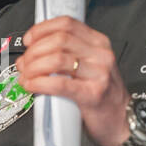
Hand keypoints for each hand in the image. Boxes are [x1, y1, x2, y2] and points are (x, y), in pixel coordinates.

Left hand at [16, 16, 129, 145]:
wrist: (121, 121)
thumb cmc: (103, 95)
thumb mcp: (91, 66)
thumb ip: (69, 54)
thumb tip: (35, 50)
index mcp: (99, 43)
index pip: (67, 24)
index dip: (42, 29)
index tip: (29, 40)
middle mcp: (100, 55)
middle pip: (59, 40)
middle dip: (34, 51)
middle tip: (24, 63)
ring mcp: (99, 74)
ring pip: (57, 59)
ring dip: (33, 67)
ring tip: (26, 76)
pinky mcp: (92, 94)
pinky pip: (59, 83)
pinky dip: (39, 83)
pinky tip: (32, 86)